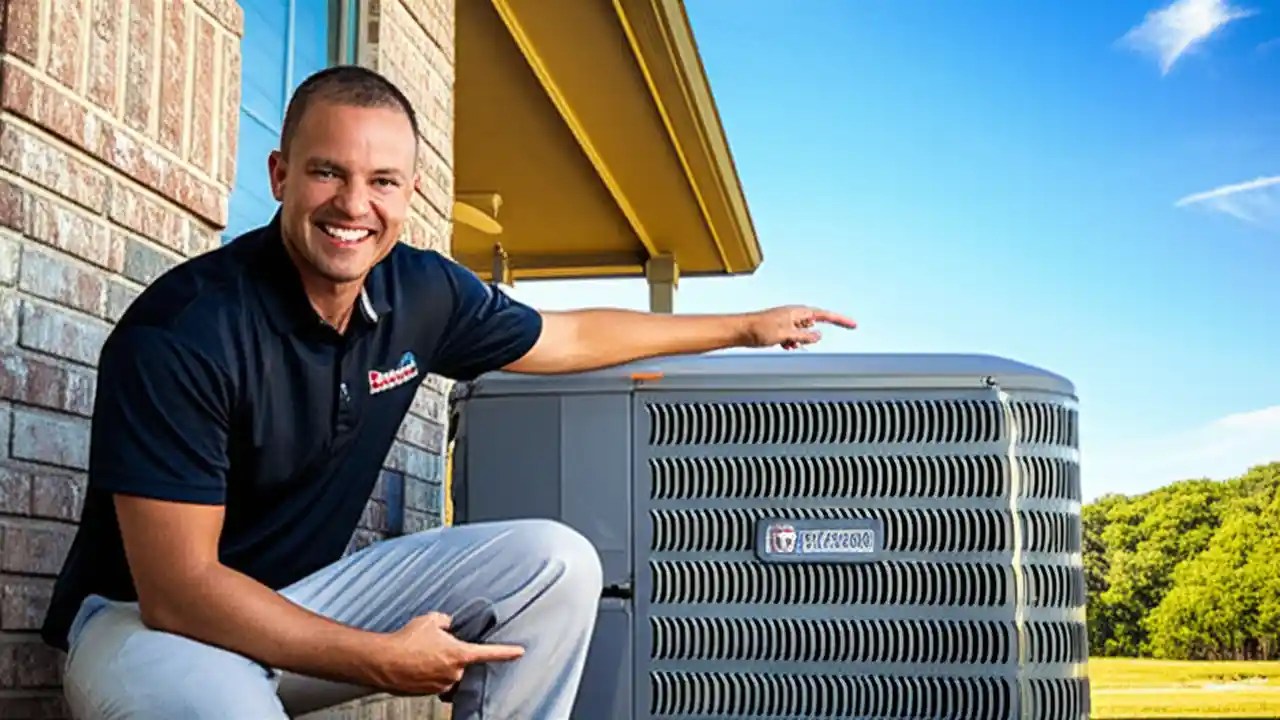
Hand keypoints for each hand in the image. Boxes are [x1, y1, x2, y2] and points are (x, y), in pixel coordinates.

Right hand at [372, 612, 523, 695]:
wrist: (383, 661)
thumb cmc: (407, 640)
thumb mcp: (431, 620)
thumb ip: (447, 621)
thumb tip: (450, 624)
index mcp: (460, 654)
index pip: (489, 653)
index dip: (506, 652)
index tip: (519, 653)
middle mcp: (454, 673)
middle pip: (464, 664)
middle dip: (454, 654)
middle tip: (436, 646)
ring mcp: (441, 685)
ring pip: (450, 675)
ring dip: (441, 666)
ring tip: (423, 656)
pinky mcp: (428, 693)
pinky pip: (436, 682)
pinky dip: (430, 674)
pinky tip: (417, 665)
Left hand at [742, 305, 856, 349]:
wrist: (740, 330)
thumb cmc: (759, 329)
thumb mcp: (786, 334)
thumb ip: (804, 336)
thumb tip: (818, 336)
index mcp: (797, 312)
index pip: (825, 315)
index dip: (840, 320)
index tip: (853, 325)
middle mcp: (794, 314)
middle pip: (814, 325)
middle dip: (811, 336)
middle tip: (795, 342)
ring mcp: (787, 321)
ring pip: (803, 333)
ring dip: (800, 341)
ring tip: (785, 344)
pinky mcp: (780, 328)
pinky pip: (794, 336)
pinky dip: (793, 342)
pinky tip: (784, 346)